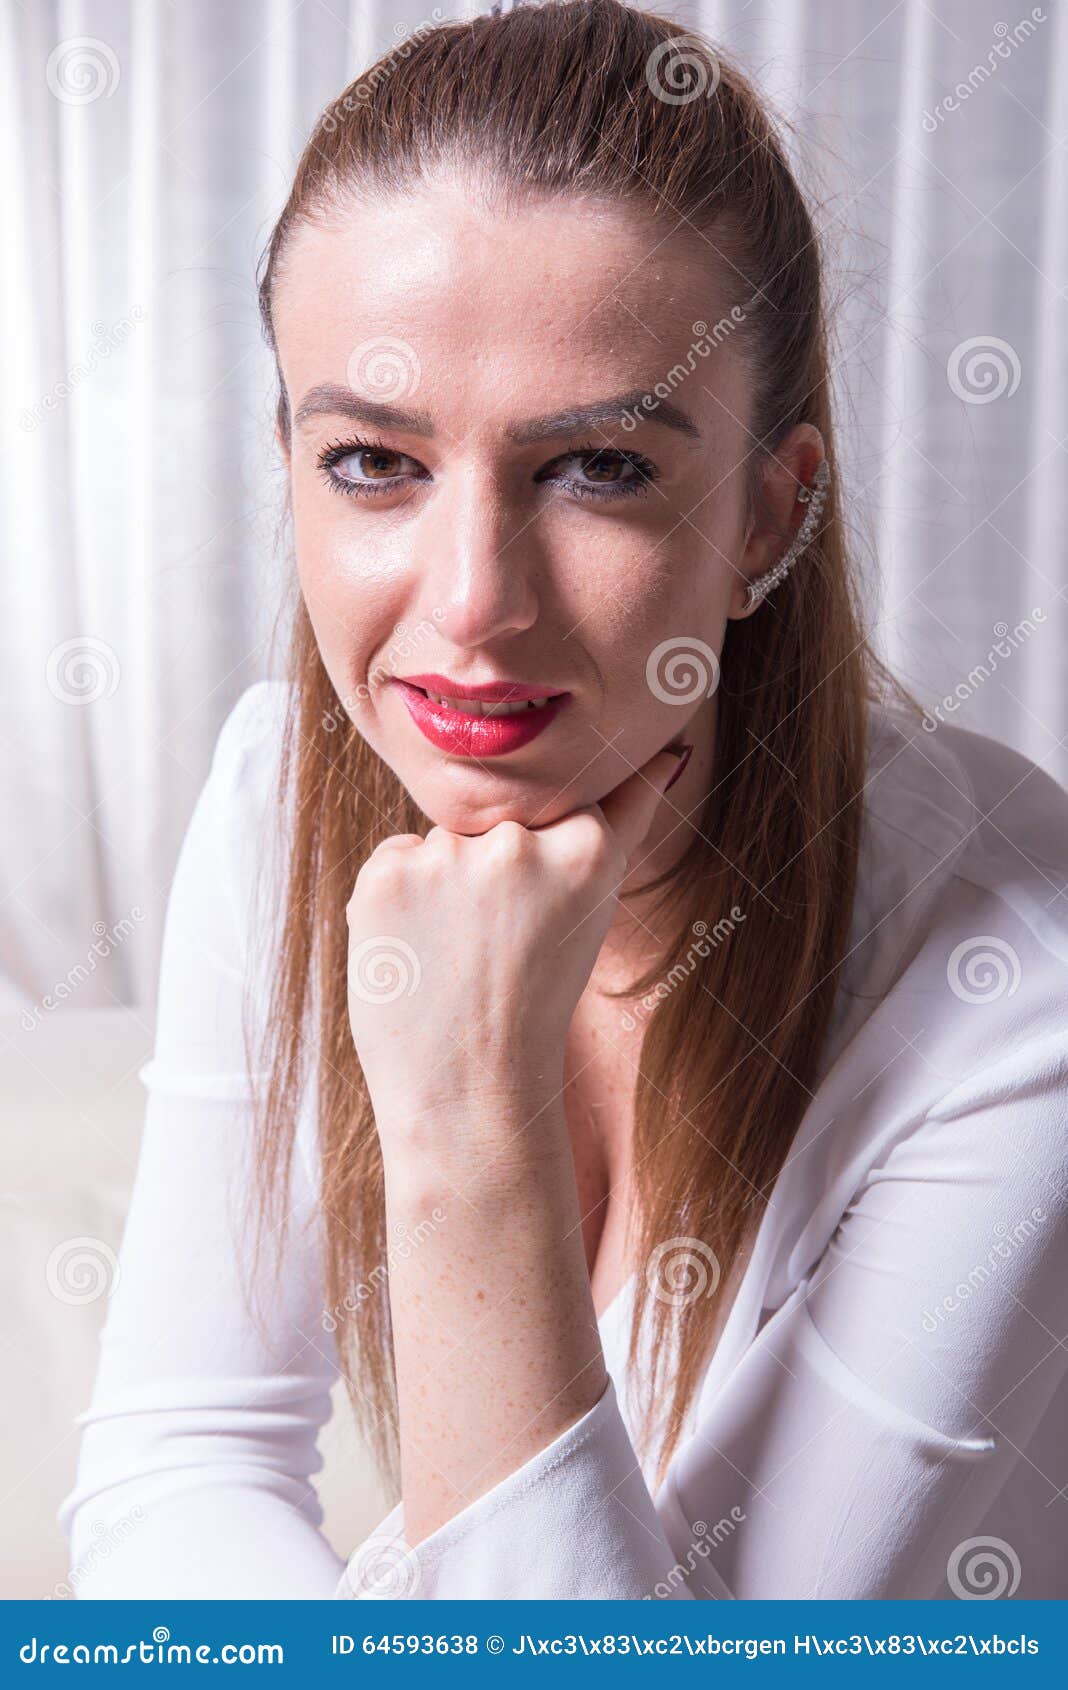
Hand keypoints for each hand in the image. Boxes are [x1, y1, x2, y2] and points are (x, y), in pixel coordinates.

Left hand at [345, 745, 686, 1166]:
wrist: (471, 1092)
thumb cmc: (537, 1003)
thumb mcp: (598, 905)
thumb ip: (628, 817)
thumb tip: (671, 749)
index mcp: (587, 847)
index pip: (557, 806)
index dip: (541, 865)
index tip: (537, 913)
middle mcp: (520, 842)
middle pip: (496, 820)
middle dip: (490, 871)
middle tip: (495, 952)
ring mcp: (450, 857)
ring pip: (442, 841)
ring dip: (441, 885)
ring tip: (455, 960)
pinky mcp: (388, 873)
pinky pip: (395, 858)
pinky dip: (397, 901)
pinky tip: (416, 954)